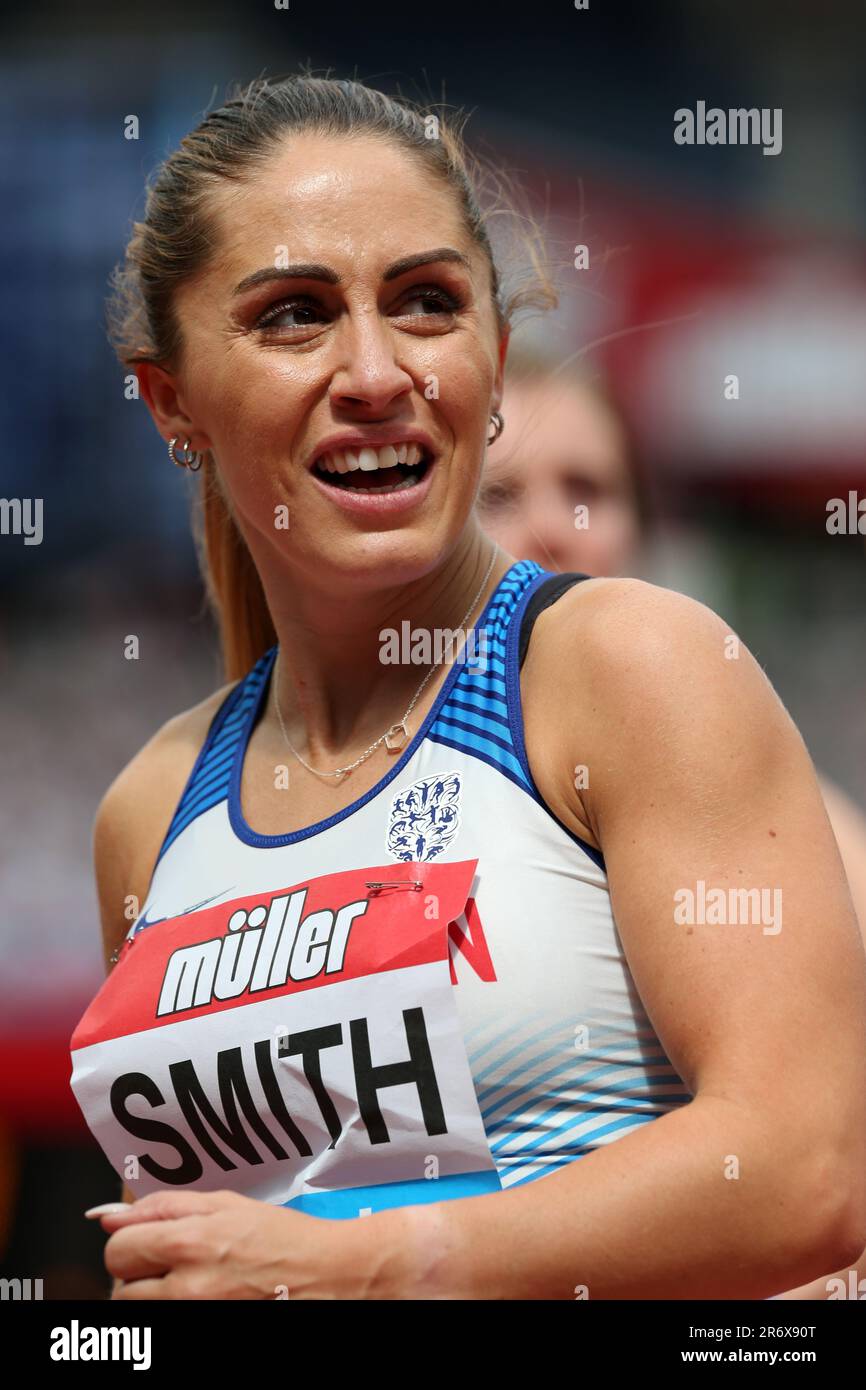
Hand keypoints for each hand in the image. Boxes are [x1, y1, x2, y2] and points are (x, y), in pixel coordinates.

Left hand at [97, 1189, 358, 1299]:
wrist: (325, 1276)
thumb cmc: (281, 1236)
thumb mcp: (224, 1204)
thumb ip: (163, 1207)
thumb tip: (110, 1215)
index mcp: (189, 1243)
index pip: (117, 1250)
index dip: (129, 1242)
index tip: (147, 1242)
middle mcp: (186, 1288)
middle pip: (121, 1289)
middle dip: (138, 1274)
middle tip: (170, 1263)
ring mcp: (195, 1316)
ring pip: (140, 1312)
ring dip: (153, 1296)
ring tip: (188, 1281)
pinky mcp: (204, 1336)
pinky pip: (166, 1325)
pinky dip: (174, 1309)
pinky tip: (203, 1296)